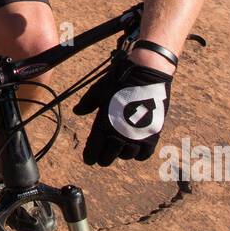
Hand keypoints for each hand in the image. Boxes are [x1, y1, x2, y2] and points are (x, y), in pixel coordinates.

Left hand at [73, 50, 172, 166]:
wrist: (146, 72)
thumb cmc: (119, 79)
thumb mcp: (98, 90)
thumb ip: (87, 104)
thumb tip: (77, 112)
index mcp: (103, 125)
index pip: (93, 152)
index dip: (90, 157)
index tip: (89, 158)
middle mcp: (119, 135)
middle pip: (107, 158)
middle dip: (103, 157)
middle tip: (102, 155)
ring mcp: (137, 136)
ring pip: (125, 156)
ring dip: (120, 153)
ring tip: (119, 146)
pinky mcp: (152, 134)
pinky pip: (143, 155)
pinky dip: (138, 153)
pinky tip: (134, 146)